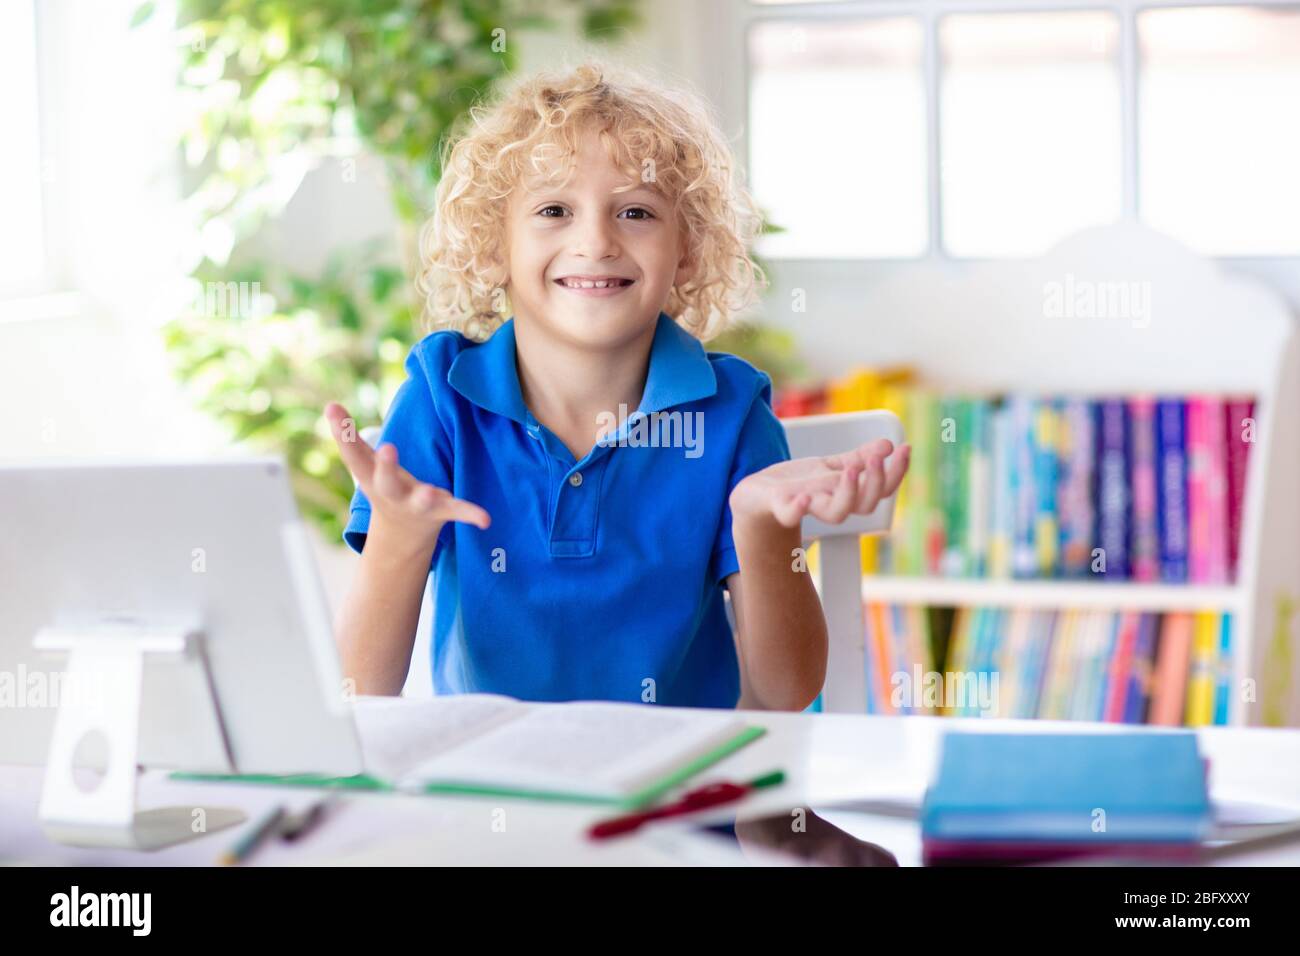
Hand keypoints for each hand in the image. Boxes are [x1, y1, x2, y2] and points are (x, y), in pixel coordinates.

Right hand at [324, 402, 490, 544]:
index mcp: (371, 477)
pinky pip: (457, 511)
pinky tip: (485, 519)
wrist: (401, 533)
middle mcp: (392, 493)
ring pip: (421, 501)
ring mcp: (417, 504)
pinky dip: (471, 514)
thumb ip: (348, 436)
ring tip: (430, 492)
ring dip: (425, 497)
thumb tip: (329, 403)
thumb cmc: (382, 485)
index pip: (353, 455)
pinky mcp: (442, 510)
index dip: (343, 434)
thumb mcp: (364, 464)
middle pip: (386, 481)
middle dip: (387, 466)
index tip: (334, 409)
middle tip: (388, 447)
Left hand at [730, 438, 909, 529]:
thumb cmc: (797, 483)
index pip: (881, 489)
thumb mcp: (830, 466)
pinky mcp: (779, 507)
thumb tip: (889, 444)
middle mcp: (831, 503)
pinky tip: (803, 499)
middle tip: (878, 457)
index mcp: (845, 493)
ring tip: (851, 469)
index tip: (905, 447)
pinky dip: (797, 510)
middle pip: (864, 504)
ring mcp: (807, 506)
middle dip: (876, 481)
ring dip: (847, 493)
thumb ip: (858, 457)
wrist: (757, 495)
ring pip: (836, 513)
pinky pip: (790, 515)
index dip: (896, 472)